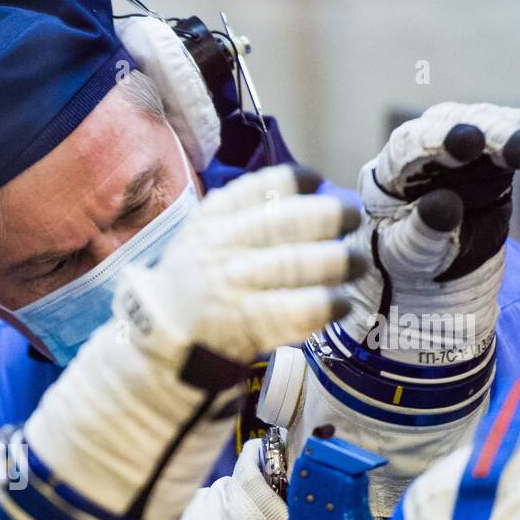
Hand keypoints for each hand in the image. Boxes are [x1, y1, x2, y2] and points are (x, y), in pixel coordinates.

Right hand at [114, 164, 365, 381]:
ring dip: (336, 261)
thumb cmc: (194, 284)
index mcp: (209, 224)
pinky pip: (296, 310)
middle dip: (328, 216)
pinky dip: (325, 305)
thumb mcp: (202, 239)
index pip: (254, 190)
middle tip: (352, 218)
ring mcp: (232, 289)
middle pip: (283, 224)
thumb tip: (310, 195)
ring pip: (295, 265)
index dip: (291, 181)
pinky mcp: (247, 326)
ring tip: (357, 262)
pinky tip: (340, 303)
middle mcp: (219, 251)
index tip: (314, 180)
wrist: (162, 339)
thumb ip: (242, 217)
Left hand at [344, 103, 519, 351]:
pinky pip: (516, 141)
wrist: (428, 272)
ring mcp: (459, 148)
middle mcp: (423, 148)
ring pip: (490, 125)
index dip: (440, 141)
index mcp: (389, 171)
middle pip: (456, 125)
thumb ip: (421, 230)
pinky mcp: (491, 157)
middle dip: (491, 135)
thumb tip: (445, 202)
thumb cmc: (407, 262)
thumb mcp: (408, 255)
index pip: (412, 145)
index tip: (467, 142)